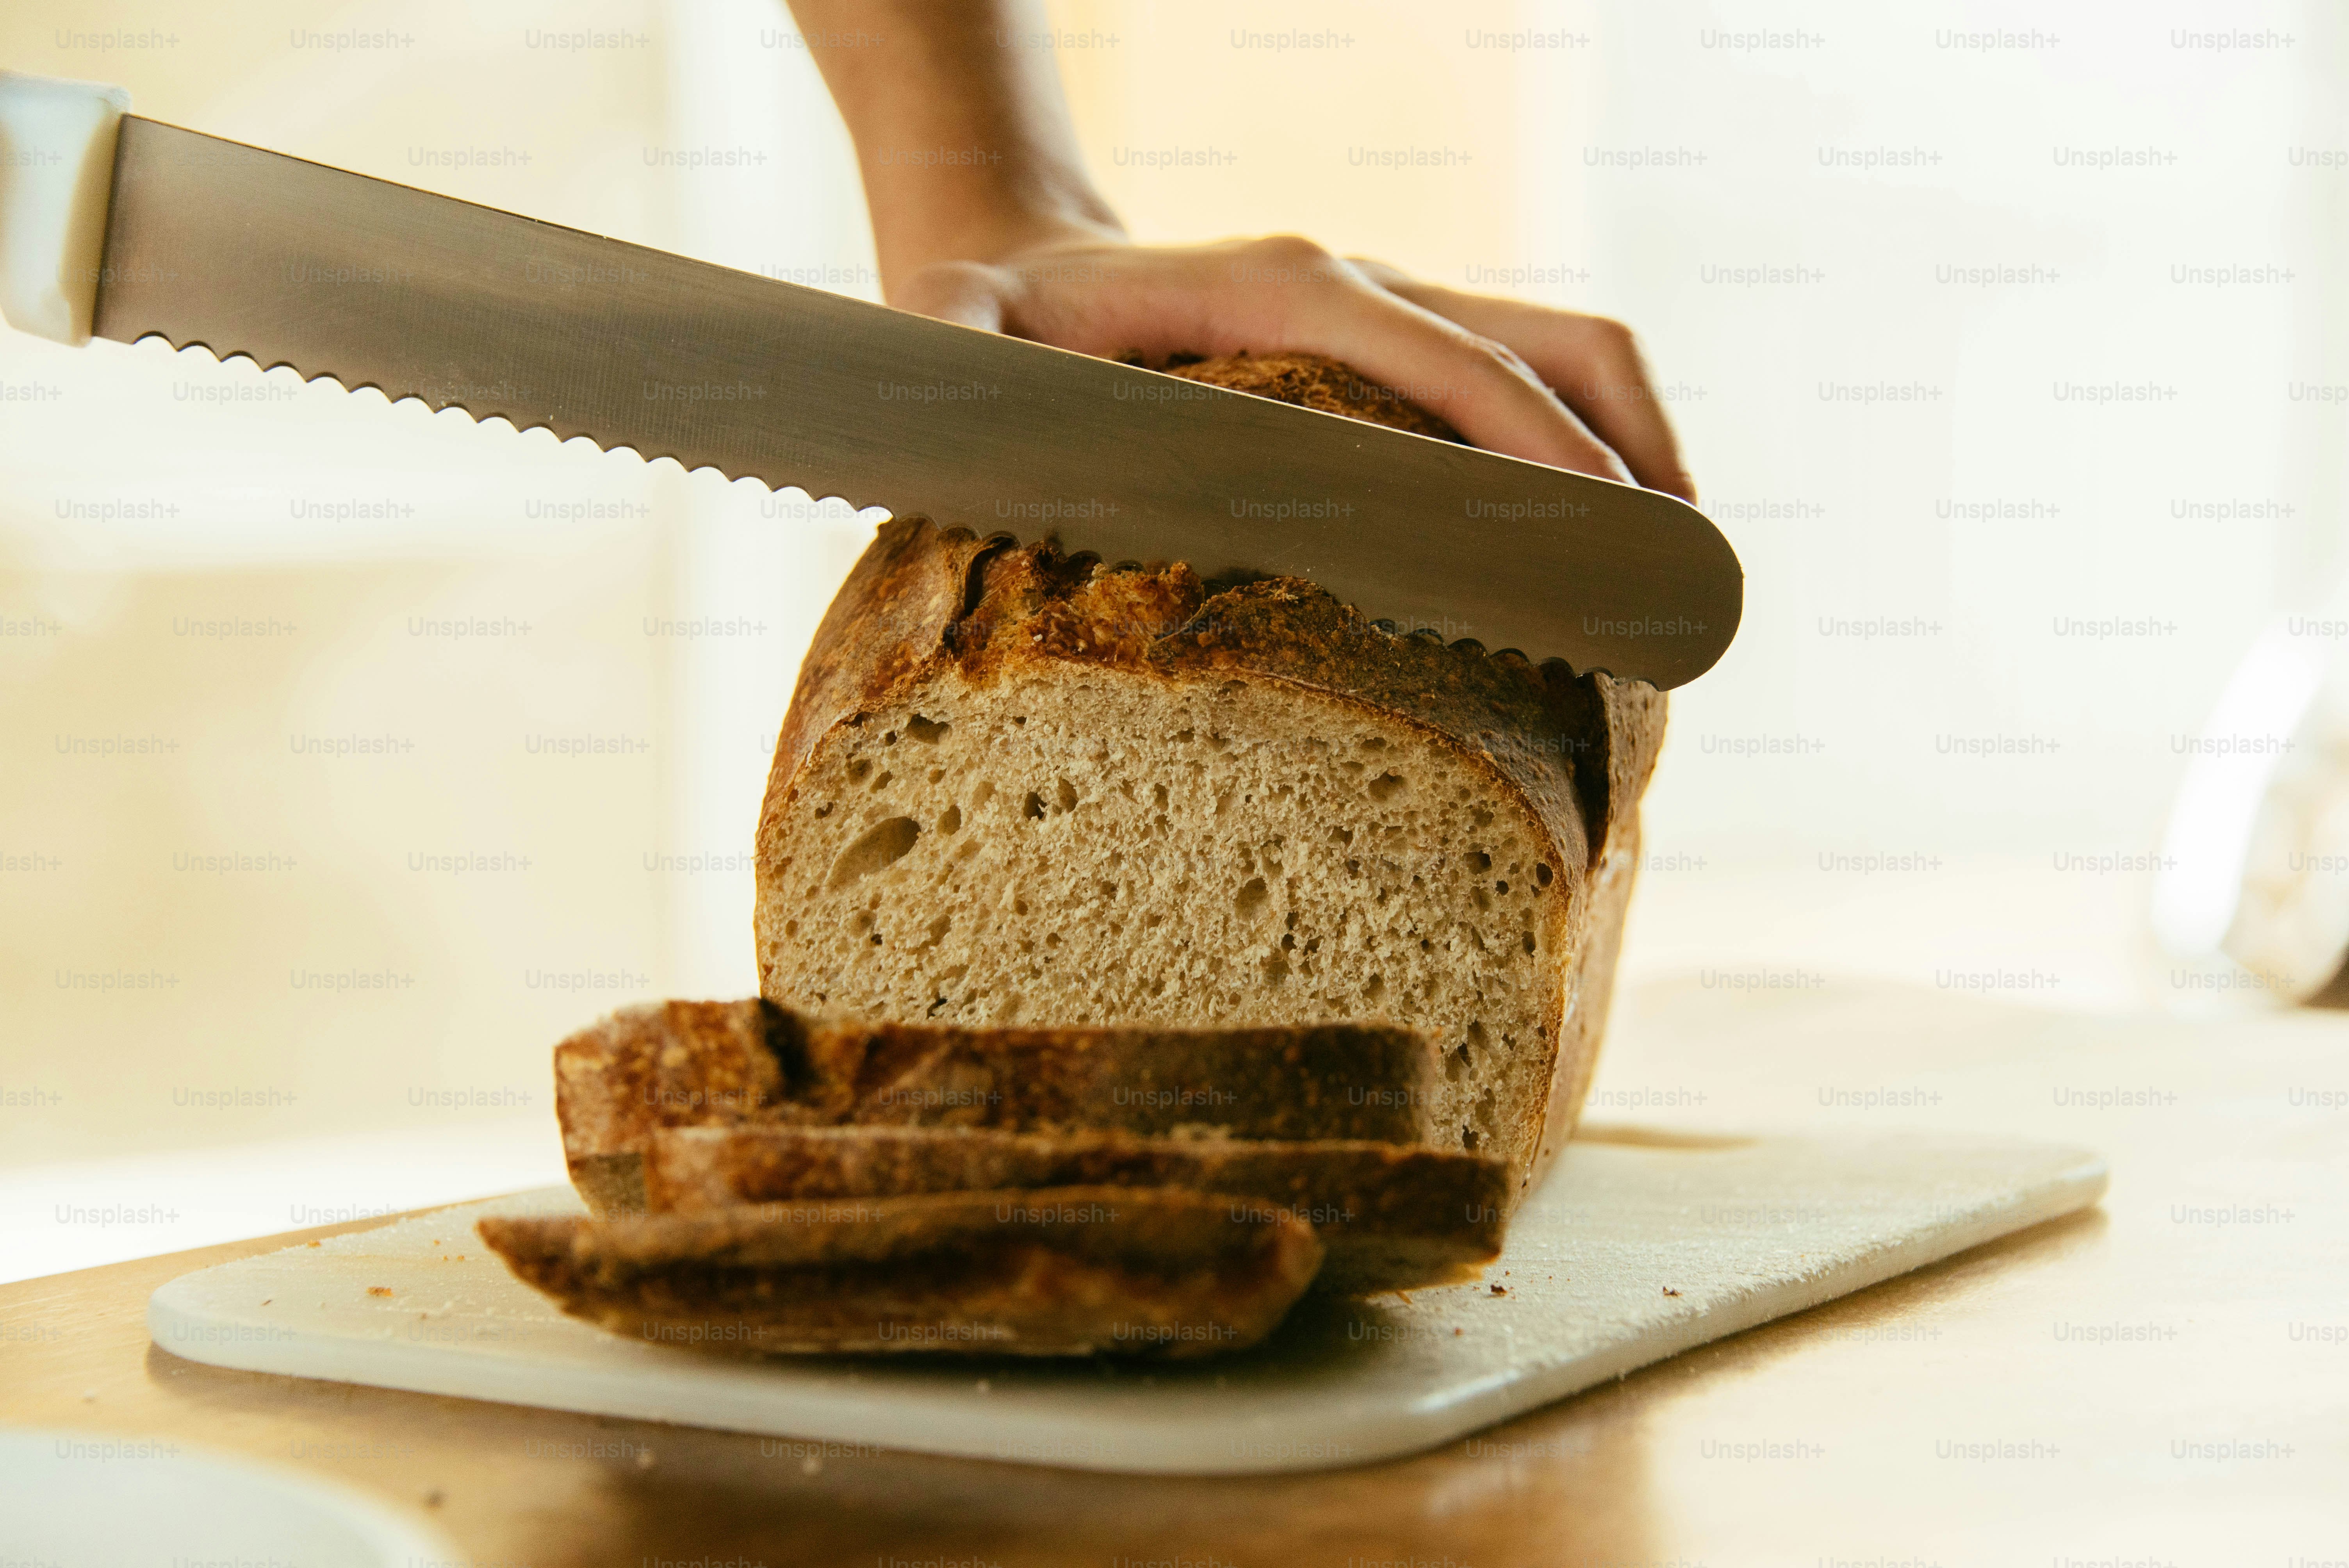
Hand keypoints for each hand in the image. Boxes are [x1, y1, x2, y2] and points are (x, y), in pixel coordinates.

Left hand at [892, 231, 1696, 502]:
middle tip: (1682, 581)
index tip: (1610, 538)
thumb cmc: (987, 316)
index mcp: (1288, 292)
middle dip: (1635, 450)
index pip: (1457, 365)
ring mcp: (1386, 310)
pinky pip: (1523, 378)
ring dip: (1633, 445)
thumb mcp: (952, 334)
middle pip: (1557, 345)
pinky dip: (1584, 444)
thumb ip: (947, 361)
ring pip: (1564, 353)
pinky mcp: (1391, 342)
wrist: (1005, 251)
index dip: (1542, 450)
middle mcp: (1360, 287)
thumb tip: (948, 411)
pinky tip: (1596, 541)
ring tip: (1670, 570)